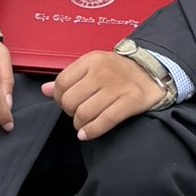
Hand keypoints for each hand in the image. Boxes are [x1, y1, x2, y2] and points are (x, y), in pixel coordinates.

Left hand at [43, 51, 164, 140]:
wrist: (150, 72)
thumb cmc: (117, 71)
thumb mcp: (92, 66)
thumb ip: (70, 77)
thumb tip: (45, 90)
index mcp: (91, 60)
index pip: (62, 82)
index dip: (59, 98)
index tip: (65, 102)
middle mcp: (102, 71)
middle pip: (71, 100)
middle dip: (70, 112)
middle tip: (77, 113)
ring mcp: (117, 86)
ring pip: (85, 113)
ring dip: (79, 124)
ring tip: (82, 124)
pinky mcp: (131, 101)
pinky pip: (105, 120)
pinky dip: (92, 131)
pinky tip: (86, 134)